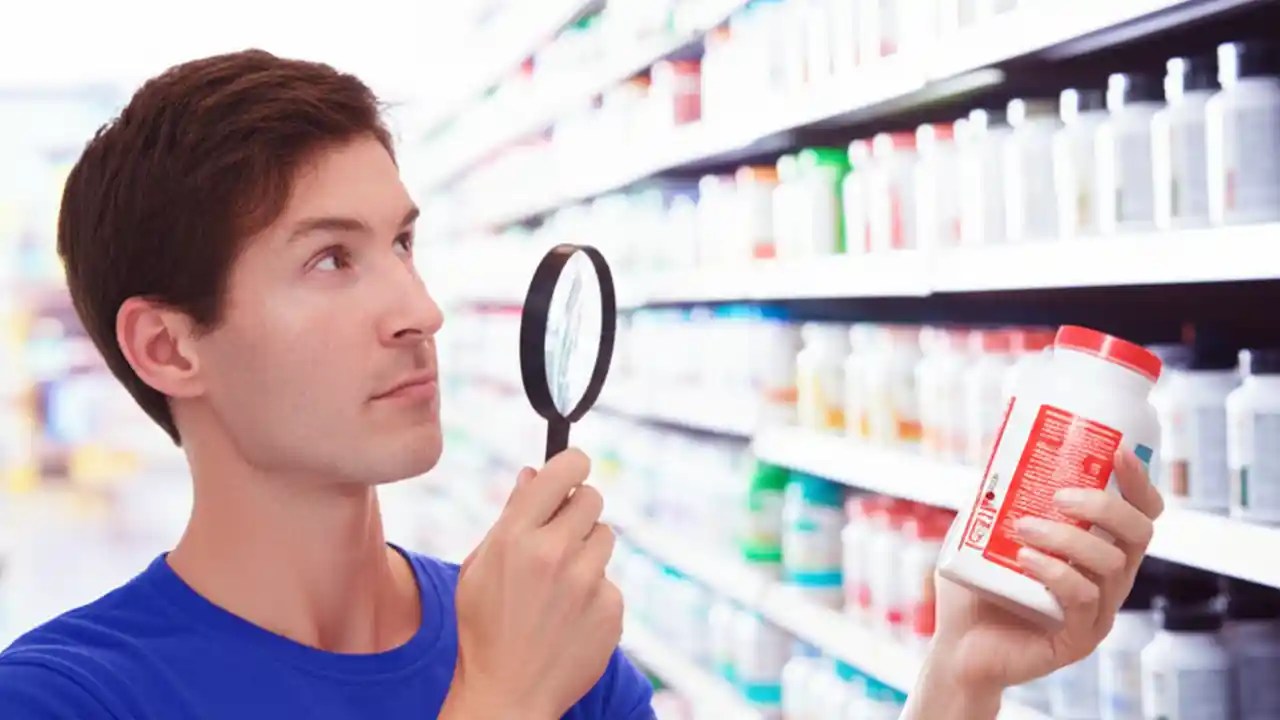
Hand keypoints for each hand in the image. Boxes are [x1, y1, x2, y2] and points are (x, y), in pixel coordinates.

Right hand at [441, 449, 621, 719]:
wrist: (508, 693)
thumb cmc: (485, 627)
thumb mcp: (480, 566)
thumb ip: (511, 516)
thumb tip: (533, 474)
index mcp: (517, 537)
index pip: (564, 471)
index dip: (573, 464)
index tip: (574, 469)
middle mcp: (556, 553)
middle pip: (593, 499)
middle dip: (579, 509)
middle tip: (562, 533)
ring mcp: (587, 582)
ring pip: (605, 537)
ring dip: (588, 550)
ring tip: (561, 582)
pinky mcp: (610, 608)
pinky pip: (610, 580)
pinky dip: (594, 591)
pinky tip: (570, 615)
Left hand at [933, 449, 1163, 689]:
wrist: (956, 645)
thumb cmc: (975, 584)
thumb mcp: (980, 529)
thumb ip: (995, 493)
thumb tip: (996, 444)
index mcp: (1096, 548)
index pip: (1139, 512)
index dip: (1139, 481)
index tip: (1117, 451)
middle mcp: (1107, 579)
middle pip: (1139, 533)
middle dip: (1105, 506)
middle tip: (1060, 496)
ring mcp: (1098, 611)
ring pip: (1109, 564)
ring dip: (1067, 537)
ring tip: (1023, 527)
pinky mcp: (1080, 639)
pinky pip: (1083, 599)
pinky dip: (1055, 572)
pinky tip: (1025, 559)